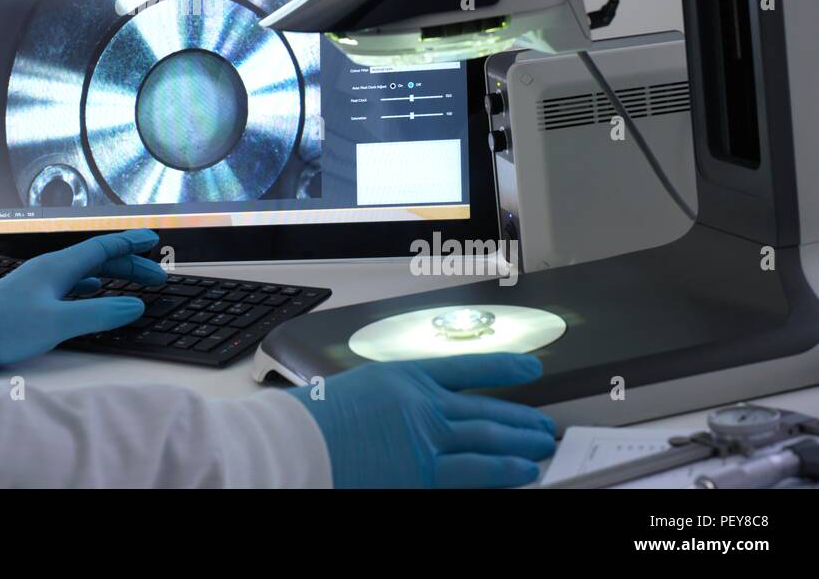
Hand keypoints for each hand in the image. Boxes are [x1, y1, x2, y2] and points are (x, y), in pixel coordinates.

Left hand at [0, 229, 166, 368]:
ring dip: (113, 274)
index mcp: (58, 267)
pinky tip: (95, 293)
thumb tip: (133, 305)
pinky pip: (72, 283)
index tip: (152, 238)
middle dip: (130, 263)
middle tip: (156, 275)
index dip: (129, 243)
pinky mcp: (34, 297)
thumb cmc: (7, 327)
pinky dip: (93, 285)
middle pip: (98, 258)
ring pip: (86, 271)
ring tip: (135, 283)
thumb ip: (100, 313)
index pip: (102, 247)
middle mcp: (50, 269)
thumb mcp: (60, 322)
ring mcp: (41, 282)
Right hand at [290, 353, 556, 487]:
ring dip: (520, 442)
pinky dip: (503, 471)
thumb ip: (399, 402)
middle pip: (485, 408)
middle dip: (519, 416)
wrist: (297, 444)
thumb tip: (429, 417)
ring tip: (541, 446)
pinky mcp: (426, 474)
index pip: (467, 366)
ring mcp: (427, 440)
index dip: (503, 366)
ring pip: (489, 439)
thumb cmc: (315, 420)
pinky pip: (475, 472)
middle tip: (543, 423)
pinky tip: (522, 471)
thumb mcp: (362, 393)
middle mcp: (423, 404)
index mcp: (405, 376)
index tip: (529, 365)